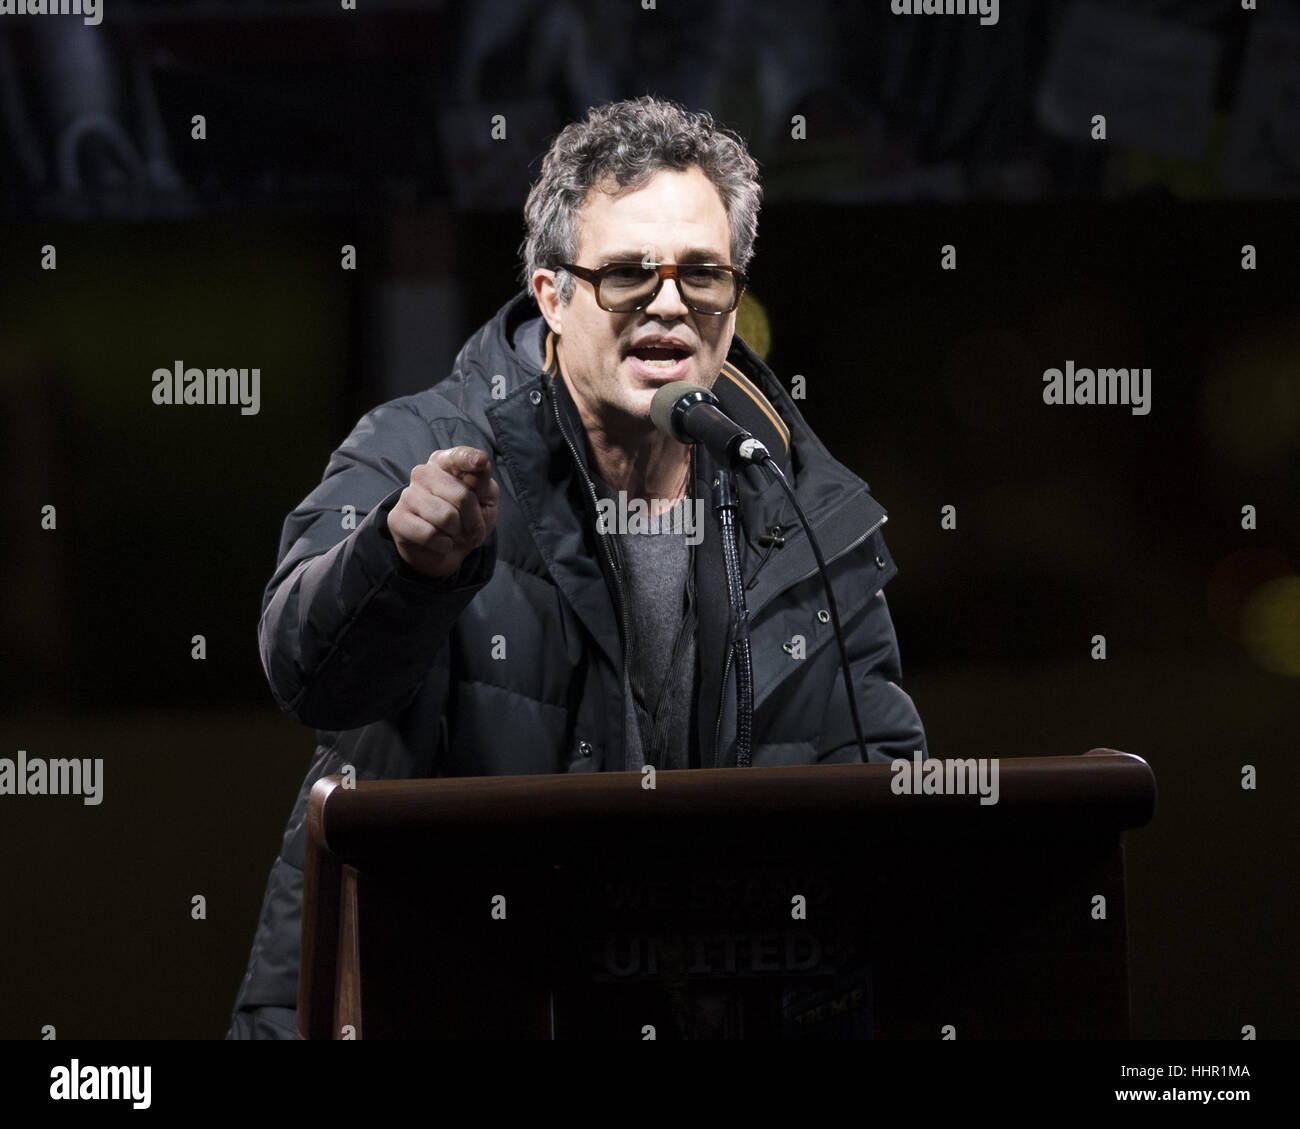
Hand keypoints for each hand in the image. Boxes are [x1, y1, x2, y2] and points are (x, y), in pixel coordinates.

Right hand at [387, 446, 498, 579]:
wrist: (448, 549)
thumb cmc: (467, 517)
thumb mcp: (485, 498)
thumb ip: (483, 479)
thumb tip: (480, 463)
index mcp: (445, 463)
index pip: (458, 457)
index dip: (469, 459)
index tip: (479, 462)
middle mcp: (423, 473)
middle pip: (462, 496)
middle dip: (473, 520)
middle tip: (471, 528)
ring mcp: (408, 494)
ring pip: (446, 517)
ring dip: (457, 533)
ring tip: (454, 534)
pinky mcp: (397, 518)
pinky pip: (429, 534)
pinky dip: (443, 544)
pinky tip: (440, 542)